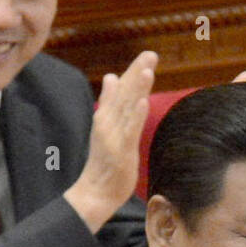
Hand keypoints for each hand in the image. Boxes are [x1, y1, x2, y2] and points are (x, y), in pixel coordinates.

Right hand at [65, 50, 157, 232]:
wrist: (94, 193)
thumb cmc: (104, 162)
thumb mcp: (108, 128)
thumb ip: (111, 102)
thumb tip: (112, 77)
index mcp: (108, 116)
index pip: (123, 90)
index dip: (134, 72)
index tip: (147, 54)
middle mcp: (109, 122)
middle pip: (125, 94)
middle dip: (138, 73)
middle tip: (150, 54)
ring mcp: (113, 135)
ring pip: (127, 108)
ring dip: (137, 89)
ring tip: (147, 70)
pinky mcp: (120, 150)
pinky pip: (129, 130)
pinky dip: (136, 115)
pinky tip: (144, 101)